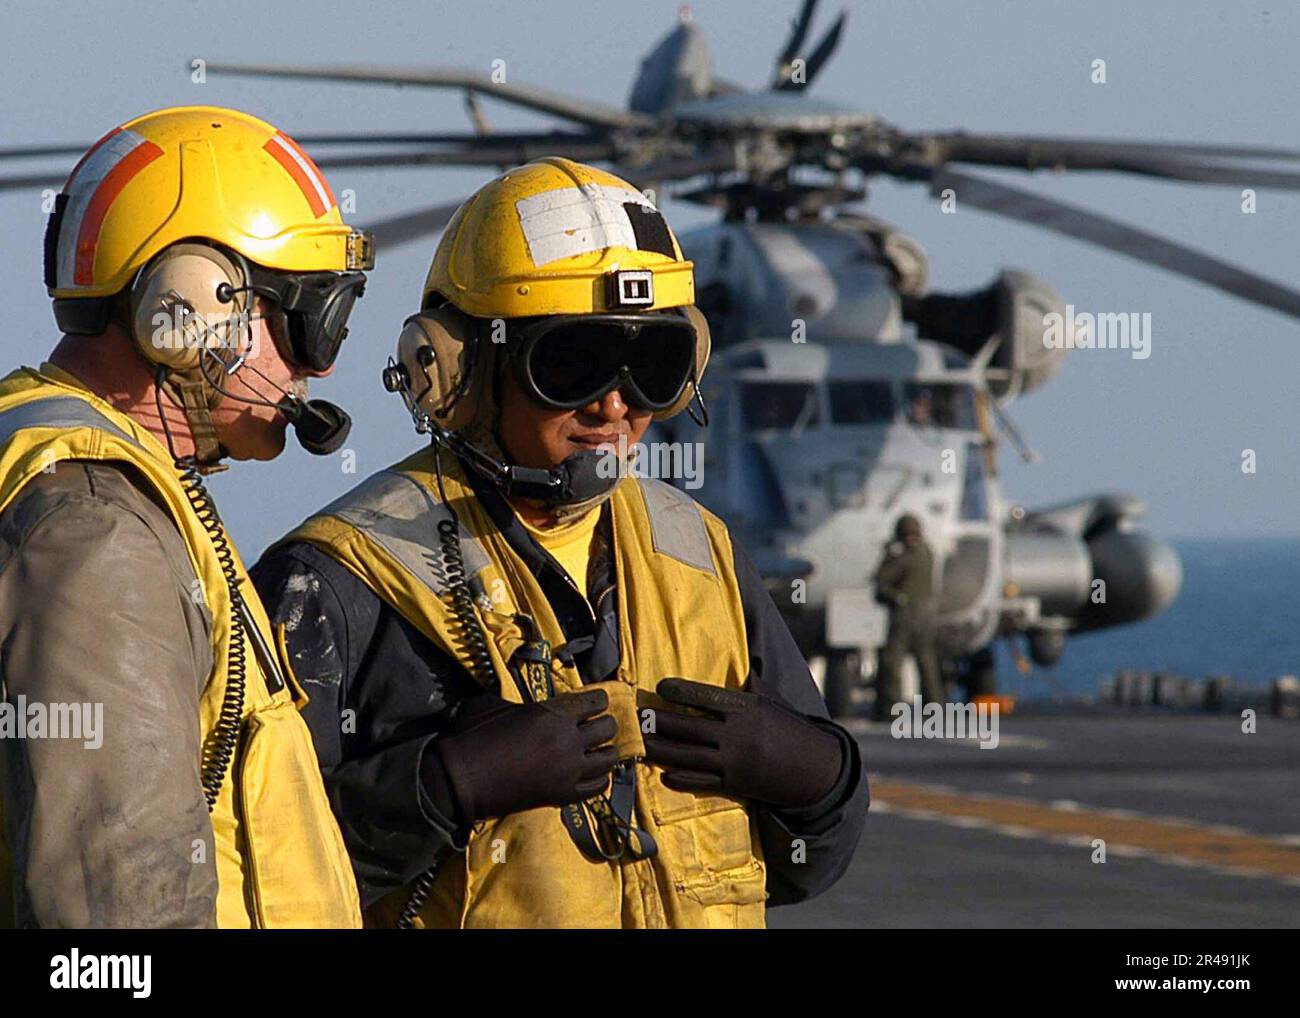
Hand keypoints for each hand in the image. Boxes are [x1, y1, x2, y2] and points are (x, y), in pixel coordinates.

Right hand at [435, 689, 617, 821]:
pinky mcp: (563, 795)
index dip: (597, 700)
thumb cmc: (473, 737)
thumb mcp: (493, 704)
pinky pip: (598, 787)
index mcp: (553, 713)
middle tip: (595, 726)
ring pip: (609, 757)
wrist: (462, 779)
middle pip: (607, 728)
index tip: (594, 703)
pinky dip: (600, 779)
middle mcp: (568, 740)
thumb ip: (518, 703)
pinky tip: (593, 774)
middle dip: (604, 724)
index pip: (595, 701)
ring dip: (606, 751)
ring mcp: (569, 770)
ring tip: (598, 750)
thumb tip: (522, 706)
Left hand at [643, 678, 842, 809]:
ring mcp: (733, 761)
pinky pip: (701, 781)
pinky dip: (681, 778)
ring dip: (660, 750)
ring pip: (687, 756)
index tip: (660, 687)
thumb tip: (738, 654)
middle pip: (688, 727)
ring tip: (640, 743)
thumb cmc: (789, 727)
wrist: (813, 769)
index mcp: (745, 708)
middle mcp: (735, 734)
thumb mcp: (770, 700)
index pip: (704, 696)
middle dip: (659, 722)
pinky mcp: (734, 784)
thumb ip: (747, 685)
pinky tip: (663, 774)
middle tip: (636, 716)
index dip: (680, 690)